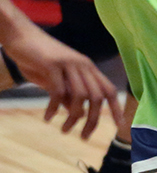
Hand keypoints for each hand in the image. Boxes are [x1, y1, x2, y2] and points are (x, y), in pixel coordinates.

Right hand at [5, 25, 123, 137]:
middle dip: (93, 120)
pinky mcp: (52, 64)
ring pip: (80, 96)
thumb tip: (77, 113)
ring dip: (73, 117)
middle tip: (84, 137)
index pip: (109, 90)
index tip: (121, 126)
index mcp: (88, 68)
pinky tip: (47, 117)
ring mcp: (69, 63)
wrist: (20, 35)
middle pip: (97, 97)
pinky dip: (54, 108)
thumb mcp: (57, 79)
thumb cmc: (38, 59)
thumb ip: (68, 94)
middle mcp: (83, 65)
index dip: (117, 108)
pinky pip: (58, 91)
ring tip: (63, 130)